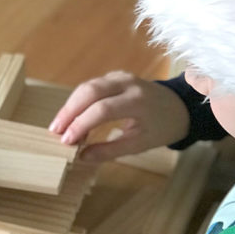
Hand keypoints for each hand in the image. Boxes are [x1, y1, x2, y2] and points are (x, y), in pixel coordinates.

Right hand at [49, 71, 189, 161]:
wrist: (180, 107)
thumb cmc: (161, 128)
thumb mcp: (139, 144)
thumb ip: (110, 151)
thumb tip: (82, 157)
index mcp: (138, 102)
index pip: (102, 110)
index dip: (81, 124)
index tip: (66, 141)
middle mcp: (128, 83)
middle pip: (90, 91)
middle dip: (69, 111)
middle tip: (54, 131)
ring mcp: (121, 76)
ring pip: (88, 85)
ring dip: (71, 105)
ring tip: (59, 127)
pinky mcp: (115, 76)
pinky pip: (92, 85)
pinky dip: (79, 100)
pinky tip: (72, 117)